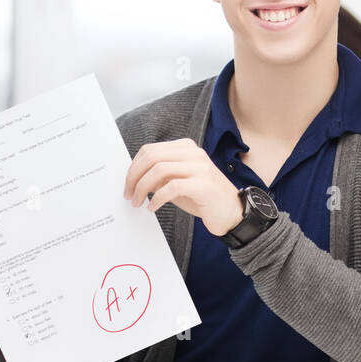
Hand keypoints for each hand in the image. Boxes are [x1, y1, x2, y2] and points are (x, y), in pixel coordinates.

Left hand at [122, 139, 244, 235]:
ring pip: (159, 170)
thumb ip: (160, 176)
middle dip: (134, 177)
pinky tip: (152, 207)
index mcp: (187, 148)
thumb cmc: (204, 198)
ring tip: (137, 202)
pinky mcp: (203, 185)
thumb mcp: (179, 182)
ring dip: (141, 188)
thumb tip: (135, 177)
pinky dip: (156, 199)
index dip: (133, 167)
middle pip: (152, 157)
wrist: (233, 213)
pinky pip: (171, 187)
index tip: (128, 184)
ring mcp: (200, 168)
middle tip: (128, 194)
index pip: (150, 150)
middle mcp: (194, 154)